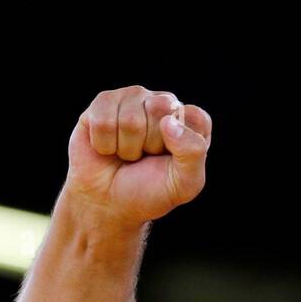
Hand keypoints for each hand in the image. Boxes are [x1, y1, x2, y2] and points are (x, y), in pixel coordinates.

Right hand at [65, 85, 211, 228]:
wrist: (110, 202)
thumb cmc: (150, 191)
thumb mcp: (184, 183)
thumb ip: (192, 153)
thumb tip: (168, 121)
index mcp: (189, 122)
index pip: (197, 118)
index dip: (183, 142)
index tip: (173, 161)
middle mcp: (163, 104)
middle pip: (160, 110)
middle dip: (151, 144)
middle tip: (146, 158)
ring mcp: (132, 99)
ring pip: (130, 119)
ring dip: (127, 148)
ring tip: (127, 155)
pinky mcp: (103, 102)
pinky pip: (103, 121)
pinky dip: (104, 145)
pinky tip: (109, 148)